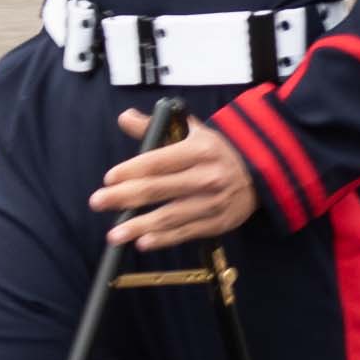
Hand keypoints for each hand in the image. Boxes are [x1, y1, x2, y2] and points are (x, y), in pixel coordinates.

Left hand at [95, 107, 258, 250]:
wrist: (262, 173)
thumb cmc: (217, 152)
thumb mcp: (192, 132)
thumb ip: (156, 127)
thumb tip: (124, 117)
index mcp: (200, 149)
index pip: (159, 161)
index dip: (132, 170)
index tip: (109, 179)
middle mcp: (207, 176)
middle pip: (159, 189)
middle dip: (124, 197)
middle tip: (98, 202)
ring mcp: (213, 202)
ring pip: (170, 216)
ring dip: (139, 226)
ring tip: (114, 234)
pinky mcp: (218, 223)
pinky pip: (186, 232)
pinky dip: (164, 239)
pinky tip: (143, 242)